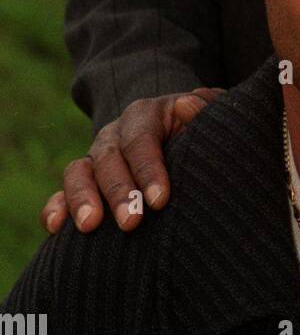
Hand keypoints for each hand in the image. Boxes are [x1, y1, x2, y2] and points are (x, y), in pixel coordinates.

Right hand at [40, 87, 225, 234]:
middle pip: (108, 158)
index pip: (142, 138)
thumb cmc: (200, 132)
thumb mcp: (209, 116)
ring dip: (82, 198)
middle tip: (131, 222)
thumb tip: (187, 105)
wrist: (180, 139)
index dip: (149, 168)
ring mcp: (96, 158)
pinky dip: (56, 208)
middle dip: (118, 191)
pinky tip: (57, 229)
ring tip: (90, 226)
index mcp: (145, 114)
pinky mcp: (83, 184)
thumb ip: (205, 108)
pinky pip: (61, 193)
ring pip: (78, 172)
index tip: (161, 200)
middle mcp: (115, 134)